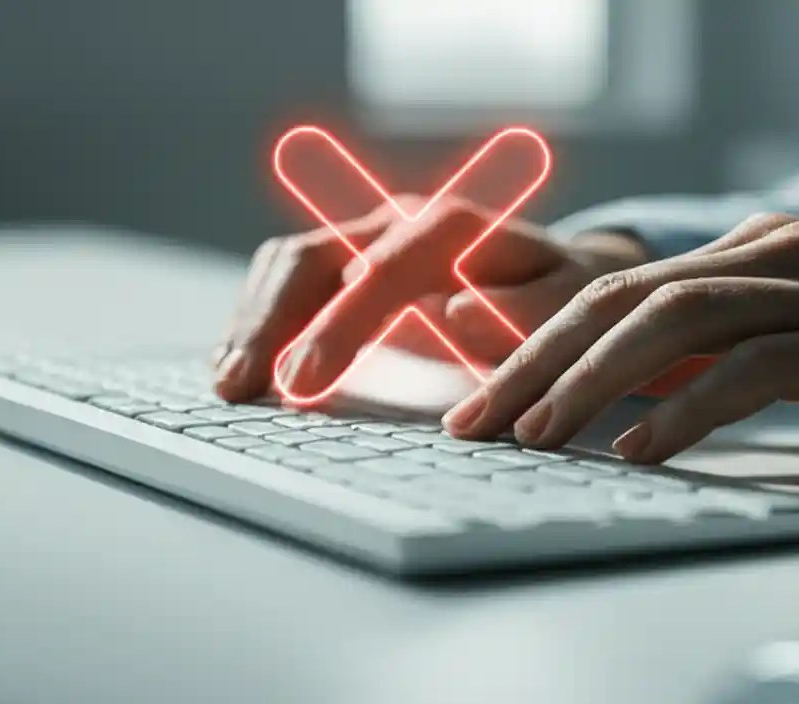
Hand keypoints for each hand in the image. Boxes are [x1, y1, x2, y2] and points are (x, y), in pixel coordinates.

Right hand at [212, 195, 645, 400]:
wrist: (560, 275)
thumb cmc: (566, 301)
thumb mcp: (569, 306)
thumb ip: (522, 310)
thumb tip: (454, 312)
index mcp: (454, 228)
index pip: (380, 269)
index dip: (338, 323)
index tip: (304, 380)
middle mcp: (401, 221)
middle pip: (313, 258)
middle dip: (270, 323)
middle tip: (239, 386)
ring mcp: (369, 239)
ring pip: (290, 266)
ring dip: (253, 323)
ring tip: (228, 382)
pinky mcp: (350, 266)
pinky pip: (291, 284)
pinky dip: (261, 323)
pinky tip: (242, 365)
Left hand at [442, 212, 798, 463]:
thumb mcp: (794, 346)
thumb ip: (713, 354)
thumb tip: (615, 395)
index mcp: (751, 250)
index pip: (618, 285)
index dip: (534, 327)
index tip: (470, 376)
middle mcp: (776, 252)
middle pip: (625, 295)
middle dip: (535, 357)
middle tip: (473, 419)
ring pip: (676, 317)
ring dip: (592, 379)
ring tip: (533, 434)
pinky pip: (755, 366)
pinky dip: (688, 406)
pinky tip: (640, 448)